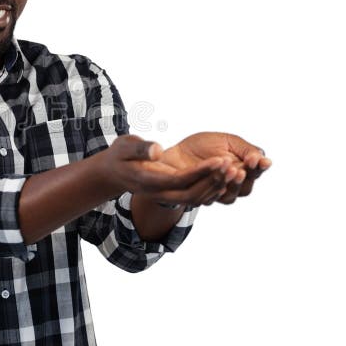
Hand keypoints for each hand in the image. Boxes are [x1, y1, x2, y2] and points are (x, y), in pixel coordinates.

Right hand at [103, 135, 232, 206]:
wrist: (112, 173)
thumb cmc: (118, 156)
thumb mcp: (124, 146)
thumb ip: (140, 149)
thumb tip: (157, 150)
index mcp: (148, 181)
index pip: (180, 179)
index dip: (202, 171)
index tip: (220, 158)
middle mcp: (159, 193)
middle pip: (192, 194)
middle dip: (214, 180)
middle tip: (233, 165)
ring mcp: (165, 196)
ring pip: (196, 199)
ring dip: (216, 186)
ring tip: (234, 170)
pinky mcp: (171, 195)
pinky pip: (194, 197)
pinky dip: (211, 189)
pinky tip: (224, 177)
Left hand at [157, 132, 271, 204]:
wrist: (174, 152)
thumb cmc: (201, 145)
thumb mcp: (227, 141)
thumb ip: (246, 150)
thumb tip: (264, 161)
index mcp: (241, 170)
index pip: (255, 173)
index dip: (258, 168)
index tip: (260, 161)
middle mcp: (231, 186)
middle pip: (245, 189)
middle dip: (245, 178)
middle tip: (243, 168)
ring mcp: (216, 193)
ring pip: (229, 197)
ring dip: (231, 184)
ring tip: (230, 169)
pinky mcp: (200, 198)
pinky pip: (209, 198)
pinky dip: (213, 187)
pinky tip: (214, 177)